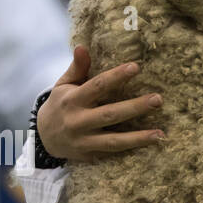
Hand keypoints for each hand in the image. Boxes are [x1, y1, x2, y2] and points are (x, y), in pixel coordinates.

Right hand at [37, 46, 165, 161]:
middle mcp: (77, 121)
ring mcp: (83, 141)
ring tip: (160, 133)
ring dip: (138, 138)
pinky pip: (112, 153)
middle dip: (135, 107)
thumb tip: (82, 46)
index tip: (136, 67)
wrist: (43, 137)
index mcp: (72, 100)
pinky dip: (132, 149)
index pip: (97, 86)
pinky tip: (151, 144)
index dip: (116, 76)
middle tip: (158, 99)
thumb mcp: (64, 85)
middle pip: (110, 114)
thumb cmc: (61, 104)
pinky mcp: (89, 155)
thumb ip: (77, 68)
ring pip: (113, 141)